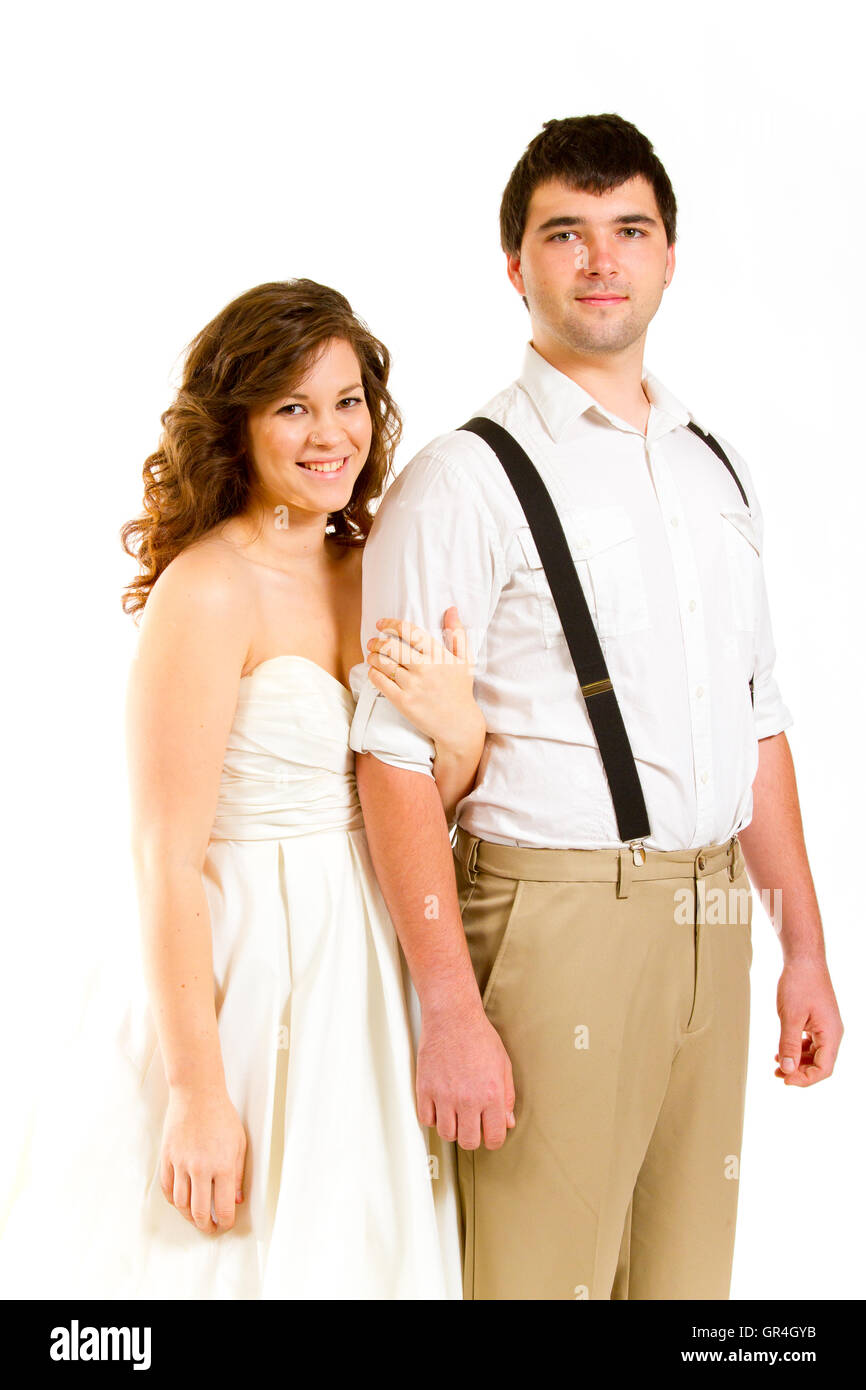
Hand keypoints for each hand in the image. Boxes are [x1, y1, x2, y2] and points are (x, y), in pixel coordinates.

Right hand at [159, 1084, 246, 1232]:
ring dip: (188, 1217)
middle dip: (205, 1226)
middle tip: (210, 1228)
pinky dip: (174, 1200)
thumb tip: (235, 1200)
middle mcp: (200, 1168)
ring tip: (196, 1218)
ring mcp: (181, 1163)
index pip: (223, 1207)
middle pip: (198, 1212)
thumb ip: (237, 1175)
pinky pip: (167, 1188)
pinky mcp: (167, 1158)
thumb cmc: (221, 1116)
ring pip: (180, 1204)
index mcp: (222, 1165)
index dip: (225, 1222)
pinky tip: (182, 1201)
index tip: (226, 1224)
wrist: (196, 1094)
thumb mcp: (239, 1144)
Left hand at [366, 608, 483, 752]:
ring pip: (383, 663)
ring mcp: (413, 685)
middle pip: (391, 646)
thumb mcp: (465, 660)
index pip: (410, 632)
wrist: (458, 724)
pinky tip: (374, 671)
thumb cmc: (460, 690)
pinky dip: (373, 673)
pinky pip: (380, 682)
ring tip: (371, 656)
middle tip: (373, 642)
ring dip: (372, 657)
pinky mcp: (404, 702)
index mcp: (438, 655)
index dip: (391, 624)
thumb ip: (458, 633)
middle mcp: (425, 668)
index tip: (381, 624)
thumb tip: (452, 609)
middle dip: (377, 642)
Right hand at [416, 997, 515, 1150]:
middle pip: (468, 1142)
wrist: (452, 1017)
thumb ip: (507, 1097)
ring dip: (452, 1127)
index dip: (493, 1138)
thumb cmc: (478, 1036)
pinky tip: (440, 1105)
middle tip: (472, 1124)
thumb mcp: (503, 1065)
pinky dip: (433, 1117)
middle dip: (472, 1136)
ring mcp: (444, 1096)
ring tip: (455, 1113)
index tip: (489, 1132)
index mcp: (491, 1095)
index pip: (495, 1137)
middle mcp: (468, 1099)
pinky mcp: (425, 1089)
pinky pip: (426, 1119)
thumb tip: (507, 1121)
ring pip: (446, 1134)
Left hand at [774, 955, 842, 1085]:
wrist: (803, 959)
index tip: (784, 1079)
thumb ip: (788, 1044)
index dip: (805, 1079)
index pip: (824, 1069)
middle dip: (799, 1072)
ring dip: (797, 1062)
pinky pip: (810, 1043)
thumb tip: (787, 1069)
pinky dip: (797, 1049)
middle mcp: (832, 1033)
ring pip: (815, 1055)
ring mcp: (825, 1027)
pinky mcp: (818, 1021)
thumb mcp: (790, 1016)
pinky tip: (782, 1050)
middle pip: (820, 1064)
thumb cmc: (799, 983)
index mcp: (831, 1034)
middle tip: (777, 1074)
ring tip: (777, 1065)